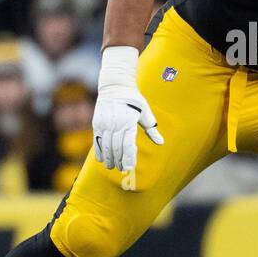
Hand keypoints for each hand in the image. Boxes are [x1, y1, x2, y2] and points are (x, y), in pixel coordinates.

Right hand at [92, 46, 163, 171]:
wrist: (115, 86)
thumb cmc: (134, 99)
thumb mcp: (145, 112)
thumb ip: (151, 129)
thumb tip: (161, 143)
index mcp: (128, 122)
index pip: (128, 145)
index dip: (128, 158)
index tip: (130, 168)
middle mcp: (115, 124)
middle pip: (116, 148)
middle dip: (119, 161)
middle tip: (122, 170)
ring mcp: (105, 124)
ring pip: (106, 146)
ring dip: (109, 158)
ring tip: (112, 167)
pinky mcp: (97, 123)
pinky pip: (97, 141)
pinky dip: (99, 151)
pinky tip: (101, 159)